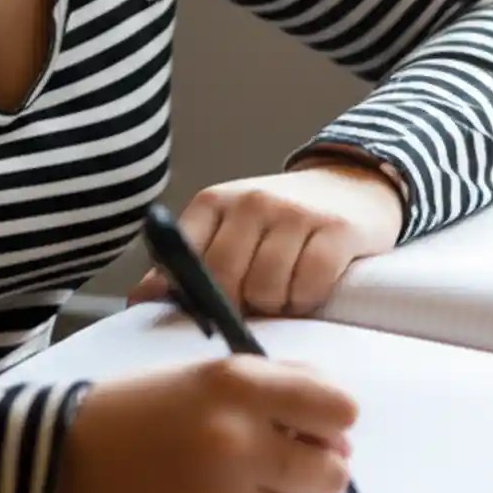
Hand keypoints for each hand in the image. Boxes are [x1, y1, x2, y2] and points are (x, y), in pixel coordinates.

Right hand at [56, 356, 358, 492]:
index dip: (332, 420)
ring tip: (247, 489)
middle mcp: (236, 440)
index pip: (340, 409)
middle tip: (285, 466)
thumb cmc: (140, 412)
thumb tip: (343, 423)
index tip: (313, 427)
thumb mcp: (208, 375)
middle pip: (331, 472)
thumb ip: (279, 385)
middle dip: (317, 470)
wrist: (62, 460)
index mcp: (237, 383)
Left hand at [129, 158, 403, 314]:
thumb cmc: (281, 220)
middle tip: (257, 300)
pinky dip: (307, 300)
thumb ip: (187, 264)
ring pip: (267, 290)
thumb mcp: (228, 229)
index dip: (195, 298)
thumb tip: (140, 301)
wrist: (353, 184)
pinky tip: (310, 285)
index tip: (212, 308)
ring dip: (278, 305)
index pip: (184, 265)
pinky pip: (308, 288)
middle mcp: (252, 201)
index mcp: (214, 202)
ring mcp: (295, 213)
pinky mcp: (335, 230)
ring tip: (286, 289)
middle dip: (241, 306)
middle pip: (226, 283)